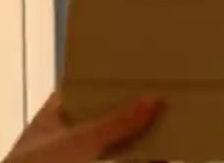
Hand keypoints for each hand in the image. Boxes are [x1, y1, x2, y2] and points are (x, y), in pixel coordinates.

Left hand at [3, 91, 160, 161]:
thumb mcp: (81, 141)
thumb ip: (117, 123)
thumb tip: (154, 99)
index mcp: (52, 116)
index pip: (81, 89)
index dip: (106, 79)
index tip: (136, 69)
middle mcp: (63, 138)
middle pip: (102, 118)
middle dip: (130, 111)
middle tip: (163, 96)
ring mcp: (75, 161)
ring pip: (113, 147)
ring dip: (138, 141)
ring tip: (171, 125)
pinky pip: (119, 162)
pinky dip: (140, 160)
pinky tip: (162, 157)